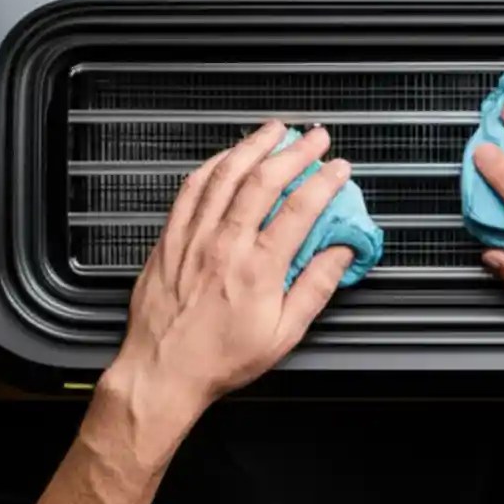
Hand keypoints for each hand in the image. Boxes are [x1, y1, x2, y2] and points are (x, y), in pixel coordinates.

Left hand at [104, 120, 353, 419]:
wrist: (162, 373)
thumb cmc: (220, 359)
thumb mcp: (284, 334)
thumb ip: (316, 288)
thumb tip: (341, 254)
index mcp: (258, 269)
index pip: (299, 208)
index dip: (324, 181)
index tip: (339, 168)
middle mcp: (224, 245)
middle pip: (264, 180)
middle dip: (295, 152)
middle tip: (315, 137)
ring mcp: (193, 237)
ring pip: (226, 175)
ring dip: (254, 146)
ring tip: (275, 130)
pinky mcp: (170, 238)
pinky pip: (191, 189)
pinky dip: (213, 165)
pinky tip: (228, 156)